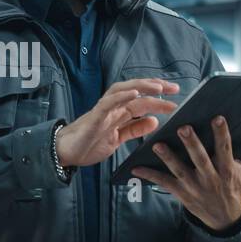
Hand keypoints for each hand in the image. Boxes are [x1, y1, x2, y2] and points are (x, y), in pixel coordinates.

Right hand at [55, 78, 179, 167]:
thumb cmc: (89, 144)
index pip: (141, 99)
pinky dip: (121, 96)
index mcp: (118, 113)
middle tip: (175, 89)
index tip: (175, 95)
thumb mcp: (118, 139)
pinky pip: (108, 103)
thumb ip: (135, 130)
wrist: (65, 154)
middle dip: (155, 88)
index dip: (158, 96)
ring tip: (158, 87)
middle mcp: (112, 108)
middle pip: (135, 91)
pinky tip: (134, 93)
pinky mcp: (94, 117)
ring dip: (141, 87)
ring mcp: (103, 111)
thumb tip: (155, 121)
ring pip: (123, 91)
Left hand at [131, 116, 240, 230]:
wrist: (225, 220)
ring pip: (179, 170)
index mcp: (228, 170)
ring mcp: (194, 187)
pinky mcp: (181, 193)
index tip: (218, 117)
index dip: (222, 134)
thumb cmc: (236, 187)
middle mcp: (210, 179)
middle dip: (192, 144)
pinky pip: (163, 183)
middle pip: (201, 159)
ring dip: (168, 158)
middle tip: (183, 127)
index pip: (225, 149)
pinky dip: (149, 175)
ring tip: (157, 144)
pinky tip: (135, 166)